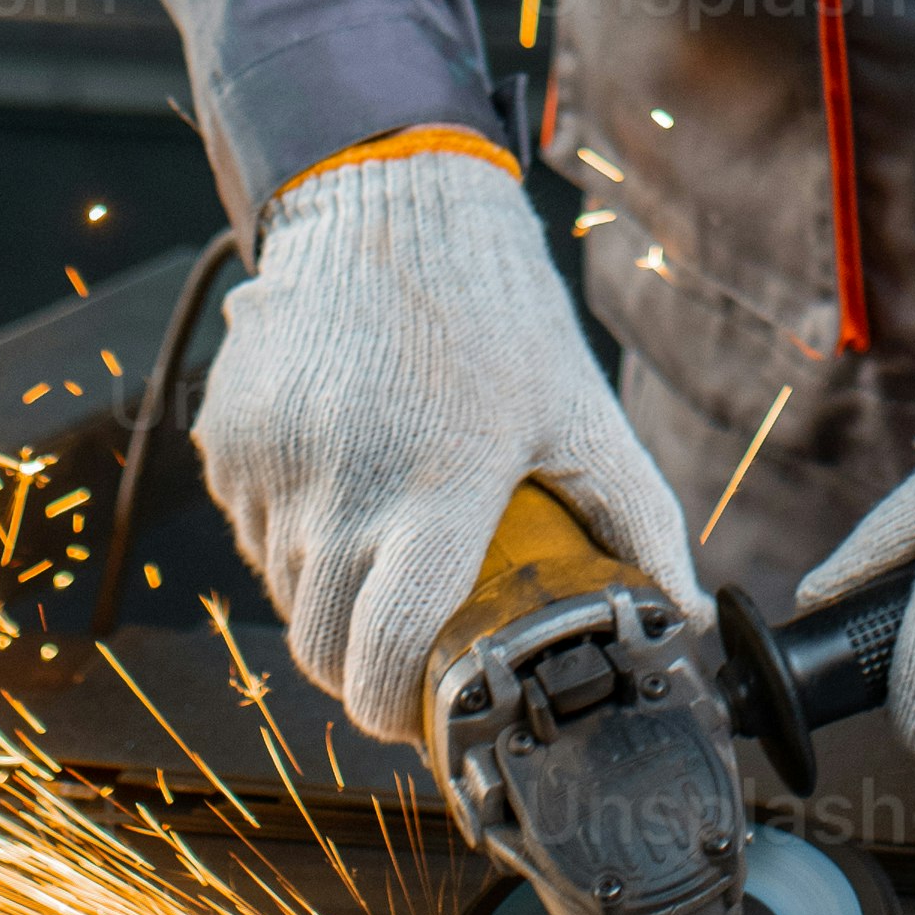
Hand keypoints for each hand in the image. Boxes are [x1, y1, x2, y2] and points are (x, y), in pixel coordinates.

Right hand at [195, 144, 703, 743]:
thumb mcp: (578, 411)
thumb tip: (685, 617)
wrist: (391, 201)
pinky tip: (336, 487)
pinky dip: (285, 536)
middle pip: (323, 646)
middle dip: (359, 670)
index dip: (396, 708)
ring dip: (324, 601)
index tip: (420, 713)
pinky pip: (248, 530)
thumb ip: (636, 519)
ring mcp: (274, 459)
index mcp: (441, 484)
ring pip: (283, 593)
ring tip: (378, 552)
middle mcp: (344, 481)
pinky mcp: (229, 436)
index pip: (388, 651)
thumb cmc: (497, 312)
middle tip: (402, 650)